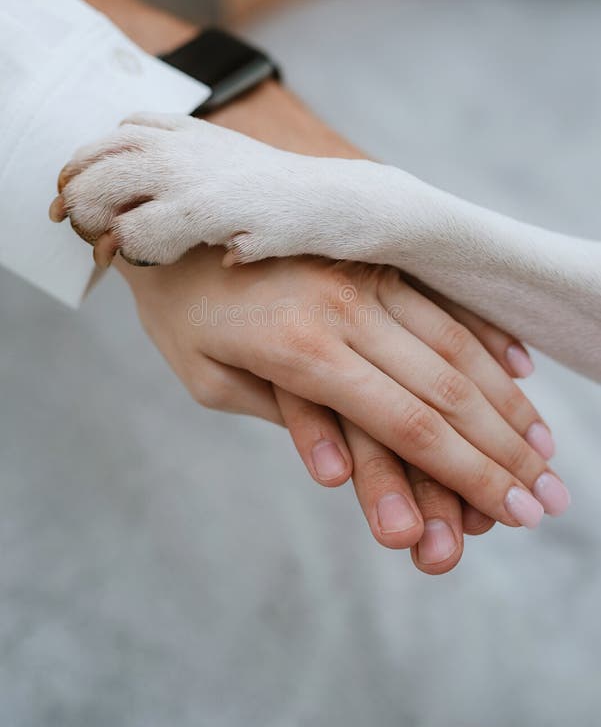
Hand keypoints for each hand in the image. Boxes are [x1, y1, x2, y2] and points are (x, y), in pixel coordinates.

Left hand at [56, 81, 566, 572]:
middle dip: (503, 451)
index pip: (406, 425)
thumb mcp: (207, 377)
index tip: (511, 512)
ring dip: (506, 402)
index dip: (466, 475)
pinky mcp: (370, 254)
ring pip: (456, 343)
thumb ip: (285, 418)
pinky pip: (439, 297)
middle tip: (546, 499)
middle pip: (446, 389)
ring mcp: (364, 273)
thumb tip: (343, 476)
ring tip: (545, 450)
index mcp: (300, 349)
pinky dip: (483, 337)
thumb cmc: (180, 308)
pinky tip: (519, 370)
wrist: (171, 213)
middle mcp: (345, 306)